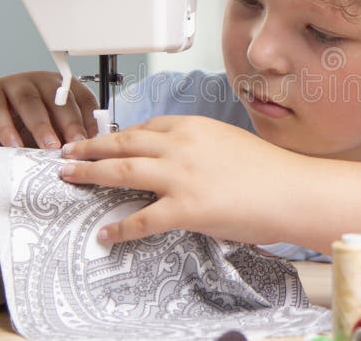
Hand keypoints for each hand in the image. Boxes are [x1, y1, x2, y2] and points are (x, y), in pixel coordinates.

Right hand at [0, 71, 98, 148]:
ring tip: (49, 147)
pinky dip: (7, 129)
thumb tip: (90, 155)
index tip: (94, 140)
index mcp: (64, 88)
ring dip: (42, 126)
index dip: (90, 119)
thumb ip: (69, 138)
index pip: (83, 98)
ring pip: (31, 102)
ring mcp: (14, 84)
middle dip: (70, 123)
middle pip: (59, 98)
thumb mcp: (53, 134)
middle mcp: (41, 81)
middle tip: (75, 145)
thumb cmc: (25, 133)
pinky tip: (14, 146)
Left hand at [59, 115, 308, 244]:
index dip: (119, 134)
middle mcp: (181, 145)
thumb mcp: (229, 143)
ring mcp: (180, 176)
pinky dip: (120, 228)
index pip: (145, 127)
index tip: (105, 139)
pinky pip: (142, 219)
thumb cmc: (271, 170)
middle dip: (90, 148)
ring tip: (69, 177)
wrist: (293, 189)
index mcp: (194, 127)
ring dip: (90, 174)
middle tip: (68, 152)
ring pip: (122, 171)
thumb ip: (199, 147)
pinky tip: (106, 234)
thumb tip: (181, 162)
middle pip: (123, 143)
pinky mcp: (185, 208)